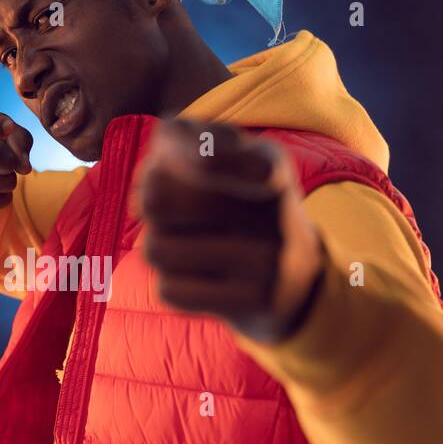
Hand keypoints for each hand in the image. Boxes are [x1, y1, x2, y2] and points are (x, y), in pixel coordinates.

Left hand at [138, 119, 325, 342]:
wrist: (293, 278)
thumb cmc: (239, 205)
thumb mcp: (225, 157)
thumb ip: (179, 142)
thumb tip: (151, 188)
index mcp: (267, 164)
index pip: (206, 153)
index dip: (180, 151)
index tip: (177, 147)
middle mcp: (273, 209)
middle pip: (156, 199)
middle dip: (149, 205)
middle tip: (173, 211)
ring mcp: (267, 259)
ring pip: (156, 249)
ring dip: (159, 246)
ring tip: (191, 246)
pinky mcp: (253, 301)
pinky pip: (170, 290)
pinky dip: (174, 284)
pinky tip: (205, 279)